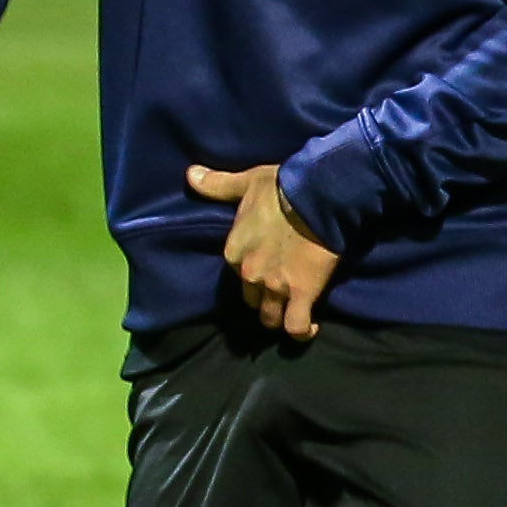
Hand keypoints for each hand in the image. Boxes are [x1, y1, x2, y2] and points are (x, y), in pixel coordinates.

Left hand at [186, 162, 337, 337]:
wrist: (316, 196)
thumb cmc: (282, 188)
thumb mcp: (246, 182)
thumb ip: (217, 184)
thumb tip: (191, 174)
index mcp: (235, 250)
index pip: (237, 271)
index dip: (252, 270)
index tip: (267, 264)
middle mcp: (250, 273)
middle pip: (251, 298)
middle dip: (263, 296)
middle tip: (280, 289)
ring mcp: (275, 287)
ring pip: (270, 317)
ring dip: (278, 318)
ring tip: (291, 312)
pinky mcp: (301, 294)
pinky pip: (295, 325)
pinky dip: (300, 331)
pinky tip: (309, 328)